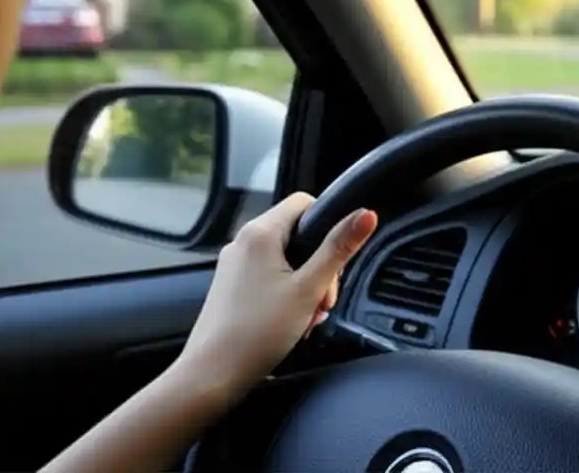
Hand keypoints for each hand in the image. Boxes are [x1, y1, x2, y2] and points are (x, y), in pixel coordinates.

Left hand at [173, 192, 377, 398]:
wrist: (212, 375)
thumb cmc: (258, 332)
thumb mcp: (309, 289)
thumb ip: (339, 249)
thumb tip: (366, 214)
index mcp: (260, 233)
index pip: (304, 203)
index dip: (328, 225)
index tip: (335, 261)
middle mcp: (242, 243)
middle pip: (297, 236)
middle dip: (319, 266)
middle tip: (323, 299)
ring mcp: (234, 266)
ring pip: (285, 260)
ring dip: (306, 285)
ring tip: (308, 316)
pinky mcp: (231, 287)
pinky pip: (269, 278)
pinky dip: (287, 294)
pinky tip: (292, 321)